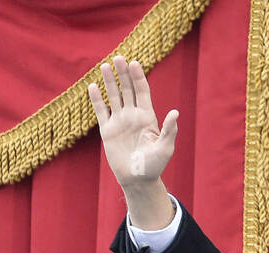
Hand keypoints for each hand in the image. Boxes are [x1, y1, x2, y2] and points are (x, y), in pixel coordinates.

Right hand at [87, 56, 177, 224]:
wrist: (138, 180)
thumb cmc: (154, 166)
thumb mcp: (165, 148)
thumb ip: (168, 131)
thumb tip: (175, 113)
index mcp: (147, 117)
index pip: (142, 92)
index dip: (138, 77)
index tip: (134, 63)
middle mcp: (133, 116)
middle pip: (127, 89)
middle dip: (123, 74)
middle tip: (118, 58)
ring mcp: (119, 121)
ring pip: (114, 96)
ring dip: (109, 81)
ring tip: (105, 66)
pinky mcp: (107, 130)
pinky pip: (101, 111)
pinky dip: (97, 99)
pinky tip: (93, 86)